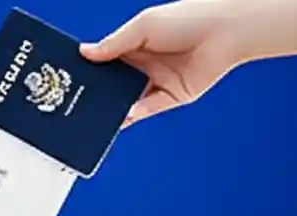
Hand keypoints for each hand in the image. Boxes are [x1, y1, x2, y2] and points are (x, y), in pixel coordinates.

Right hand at [80, 0, 245, 125]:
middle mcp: (145, 64)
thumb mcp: (142, 27)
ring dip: (113, 106)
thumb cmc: (188, 18)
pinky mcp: (171, 97)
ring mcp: (157, 82)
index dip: (90, 68)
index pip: (106, 60)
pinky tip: (121, 115)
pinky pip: (147, 109)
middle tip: (76, 98)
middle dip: (98, 91)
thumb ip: (114, 44)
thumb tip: (85, 53)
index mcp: (135, 44)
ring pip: (128, 99)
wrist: (226, 30)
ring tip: (93, 113)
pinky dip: (133, 114)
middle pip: (114, 83)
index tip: (71, 76)